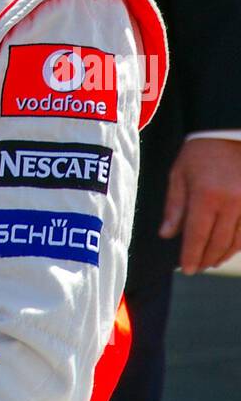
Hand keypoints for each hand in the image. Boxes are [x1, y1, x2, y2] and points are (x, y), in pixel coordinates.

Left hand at [159, 139, 240, 272]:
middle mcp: (230, 202)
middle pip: (217, 242)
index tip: (186, 268)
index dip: (191, 255)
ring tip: (211, 261)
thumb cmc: (199, 151)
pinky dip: (238, 244)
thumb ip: (174, 206)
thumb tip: (166, 234)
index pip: (197, 235)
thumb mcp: (179, 173)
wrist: (227, 131)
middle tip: (196, 268)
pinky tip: (228, 248)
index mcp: (206, 195)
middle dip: (206, 259)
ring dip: (223, 255)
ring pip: (236, 241)